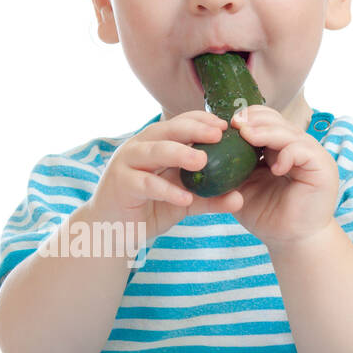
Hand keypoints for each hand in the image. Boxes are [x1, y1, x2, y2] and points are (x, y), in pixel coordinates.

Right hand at [92, 110, 246, 241]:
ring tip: (203, 161)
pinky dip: (166, 190)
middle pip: (168, 131)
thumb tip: (240, 198)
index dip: (202, 121)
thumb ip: (209, 197)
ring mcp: (127, 163)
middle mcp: (140, 147)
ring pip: (155, 152)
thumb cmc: (148, 209)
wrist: (112, 232)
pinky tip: (185, 198)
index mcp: (156, 143)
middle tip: (219, 134)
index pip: (180, 123)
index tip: (226, 126)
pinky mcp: (120, 185)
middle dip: (194, 130)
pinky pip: (145, 183)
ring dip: (179, 154)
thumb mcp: (183, 201)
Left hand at [222, 104, 339, 249]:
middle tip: (236, 125)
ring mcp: (311, 155)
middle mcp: (296, 147)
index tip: (229, 124)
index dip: (248, 118)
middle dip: (255, 120)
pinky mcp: (322, 167)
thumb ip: (230, 171)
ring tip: (248, 136)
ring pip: (289, 133)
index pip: (265, 121)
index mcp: (277, 148)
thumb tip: (207, 152)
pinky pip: (303, 151)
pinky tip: (275, 168)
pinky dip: (287, 155)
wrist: (291, 241)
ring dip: (267, 132)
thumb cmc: (266, 215)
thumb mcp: (242, 189)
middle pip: (277, 121)